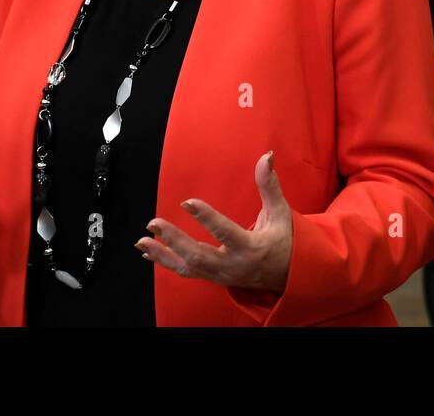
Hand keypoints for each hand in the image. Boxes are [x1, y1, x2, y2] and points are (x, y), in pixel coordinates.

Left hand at [136, 151, 292, 293]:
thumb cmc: (284, 241)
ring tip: (142, 241)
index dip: (206, 218)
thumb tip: (267, 156)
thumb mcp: (281, 212)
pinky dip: (166, 262)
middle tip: (154, 222)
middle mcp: (233, 265)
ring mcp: (221, 275)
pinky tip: (148, 253)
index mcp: (250, 247)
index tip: (187, 202)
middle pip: (199, 255)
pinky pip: (187, 272)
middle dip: (174, 240)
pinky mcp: (214, 278)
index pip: (225, 232)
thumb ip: (269, 185)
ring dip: (163, 254)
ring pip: (188, 267)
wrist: (290, 276)